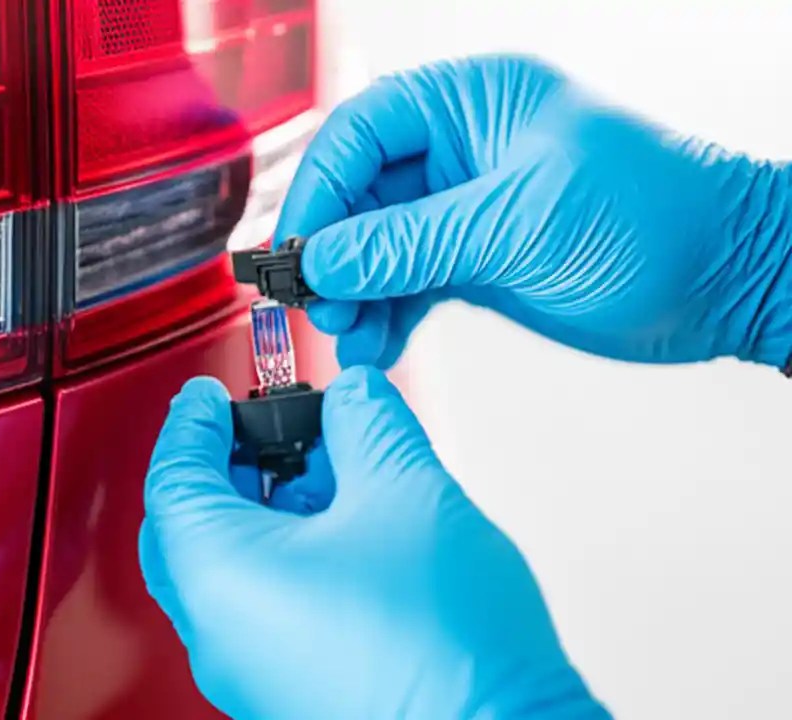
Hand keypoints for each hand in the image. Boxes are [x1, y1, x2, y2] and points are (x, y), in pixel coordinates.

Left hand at [139, 367, 609, 718]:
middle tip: (266, 431)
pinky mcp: (284, 693)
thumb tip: (352, 398)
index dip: (193, 421)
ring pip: (226, 571)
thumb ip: (368, 425)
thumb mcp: (408, 495)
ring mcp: (247, 672)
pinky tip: (347, 539)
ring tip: (330, 478)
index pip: (173, 476)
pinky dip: (283, 561)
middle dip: (226, 468)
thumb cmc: (445, 652)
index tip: (210, 396)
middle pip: (188, 526)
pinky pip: (257, 611)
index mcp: (216, 574)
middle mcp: (216, 632)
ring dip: (265, 514)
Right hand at [276, 54, 791, 368]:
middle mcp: (460, 151)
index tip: (300, 247)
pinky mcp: (477, 260)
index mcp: (470, 104)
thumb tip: (325, 258)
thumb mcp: (519, 222)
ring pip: (377, 246)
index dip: (320, 189)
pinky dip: (388, 315)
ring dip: (355, 292)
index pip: (361, 132)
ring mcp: (466, 208)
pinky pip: (408, 283)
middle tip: (319, 302)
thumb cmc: (657, 217)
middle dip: (333, 251)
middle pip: (359, 193)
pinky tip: (378, 346)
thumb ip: (412, 242)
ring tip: (349, 334)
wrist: (730, 279)